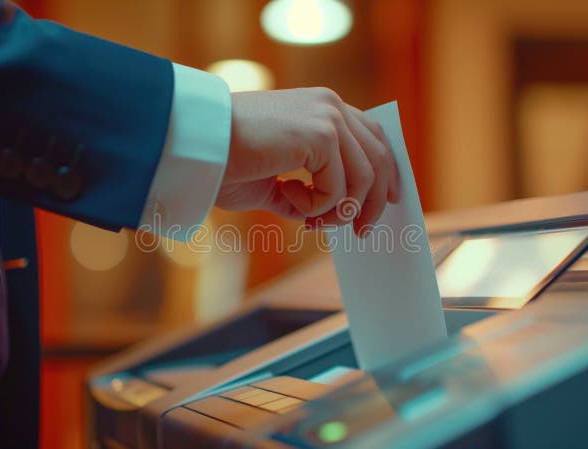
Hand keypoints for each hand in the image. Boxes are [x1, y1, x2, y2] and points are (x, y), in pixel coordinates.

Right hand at [215, 88, 400, 234]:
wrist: (198, 146)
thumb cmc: (224, 160)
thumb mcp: (271, 179)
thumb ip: (302, 190)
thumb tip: (323, 215)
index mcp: (321, 106)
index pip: (371, 136)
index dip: (385, 169)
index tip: (389, 199)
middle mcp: (329, 105)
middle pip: (378, 158)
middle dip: (373, 201)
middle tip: (360, 231)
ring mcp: (328, 116)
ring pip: (363, 178)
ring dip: (339, 210)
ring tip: (309, 219)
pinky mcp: (321, 134)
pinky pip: (338, 188)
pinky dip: (316, 206)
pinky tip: (286, 196)